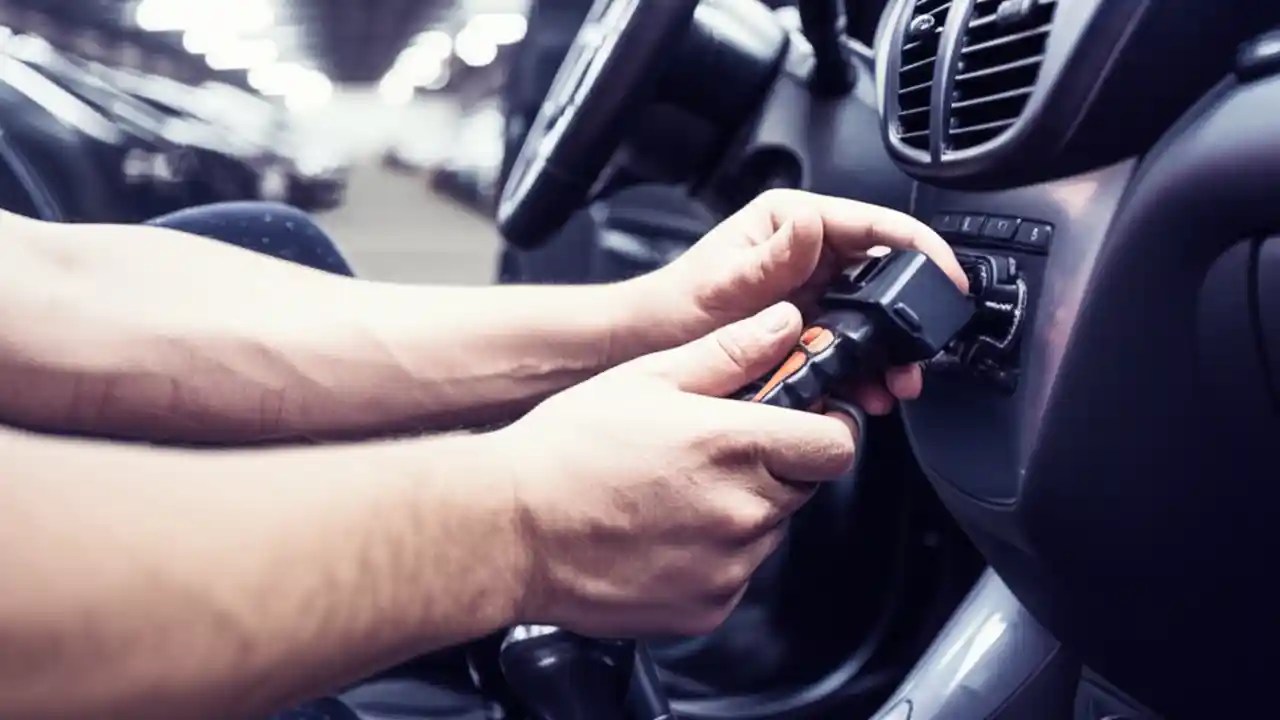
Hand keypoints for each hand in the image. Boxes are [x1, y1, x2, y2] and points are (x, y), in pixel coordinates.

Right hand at [499, 302, 854, 636]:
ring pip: (767, 532)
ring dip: (739, 512)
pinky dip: (711, 556)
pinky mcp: (707, 608)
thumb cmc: (566, 449)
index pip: (837, 445)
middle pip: (803, 488)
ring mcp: (727, 567)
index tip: (803, 423)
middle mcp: (741, 511)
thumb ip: (730, 352)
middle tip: (712, 454)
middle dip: (773, 467)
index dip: (825, 429)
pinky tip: (661, 533)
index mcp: (735, 446)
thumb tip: (784, 325)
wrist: (509, 528)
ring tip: (672, 495)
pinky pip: (734, 575)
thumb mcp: (648, 378)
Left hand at [629, 190, 967, 413]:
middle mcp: (811, 252)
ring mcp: (814, 291)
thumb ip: (771, 258)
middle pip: (885, 276)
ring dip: (891, 353)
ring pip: (876, 317)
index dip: (922, 249)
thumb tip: (812, 226)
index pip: (875, 226)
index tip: (948, 279)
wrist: (650, 348)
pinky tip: (865, 392)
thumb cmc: (676, 304)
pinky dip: (866, 370)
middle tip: (919, 354)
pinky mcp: (811, 328)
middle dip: (910, 316)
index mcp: (796, 222)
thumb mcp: (724, 283)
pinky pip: (854, 346)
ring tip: (894, 385)